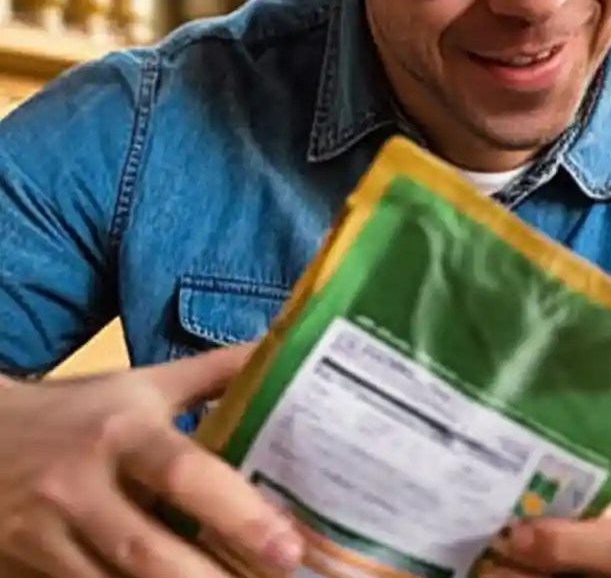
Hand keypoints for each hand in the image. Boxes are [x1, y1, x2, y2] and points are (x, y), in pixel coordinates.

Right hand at [0, 345, 304, 577]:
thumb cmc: (77, 413)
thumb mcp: (141, 386)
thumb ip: (216, 375)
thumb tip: (291, 348)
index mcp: (122, 433)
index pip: (184, 473)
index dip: (238, 515)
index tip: (288, 549)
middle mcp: (80, 486)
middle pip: (148, 550)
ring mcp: (47, 534)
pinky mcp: (25, 570)